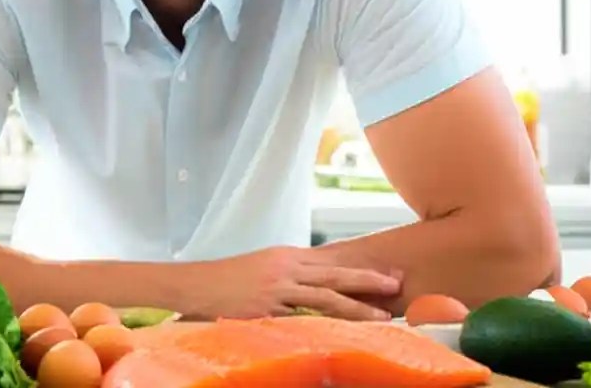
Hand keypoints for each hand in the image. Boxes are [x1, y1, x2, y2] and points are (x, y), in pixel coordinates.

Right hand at [183, 246, 401, 320]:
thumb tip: (316, 286)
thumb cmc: (226, 280)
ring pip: (325, 297)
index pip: (331, 262)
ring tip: (382, 316)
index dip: (360, 269)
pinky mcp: (266, 308)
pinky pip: (301, 317)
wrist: (193, 284)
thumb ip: (290, 276)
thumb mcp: (263, 268)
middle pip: (335, 275)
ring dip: (356, 307)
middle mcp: (285, 268)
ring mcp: (276, 289)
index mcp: (287, 257)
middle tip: (396, 284)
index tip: (386, 272)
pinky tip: (342, 333)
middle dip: (368, 280)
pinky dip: (324, 325)